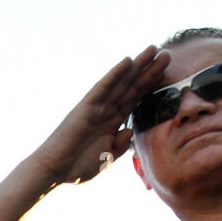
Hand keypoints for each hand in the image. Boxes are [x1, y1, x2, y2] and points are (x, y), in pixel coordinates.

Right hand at [33, 46, 170, 184]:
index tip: (167, 74)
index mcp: (111, 124)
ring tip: (153, 49)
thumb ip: (120, 145)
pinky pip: (103, 88)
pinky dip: (115, 75)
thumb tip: (130, 129)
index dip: (150, 87)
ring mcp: (96, 107)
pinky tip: (128, 62)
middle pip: (132, 87)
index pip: (135, 100)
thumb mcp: (106, 158)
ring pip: (121, 83)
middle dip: (149, 71)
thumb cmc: (76, 168)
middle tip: (167, 54)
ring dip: (137, 66)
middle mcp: (105, 111)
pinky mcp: (85, 107)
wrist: (53, 170)